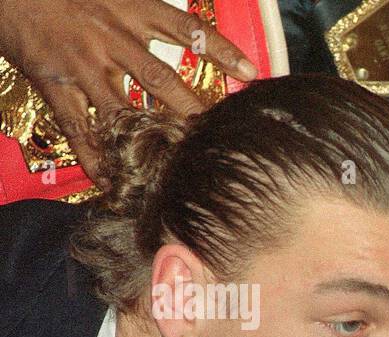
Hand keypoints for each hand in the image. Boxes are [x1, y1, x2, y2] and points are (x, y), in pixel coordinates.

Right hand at [0, 0, 256, 182]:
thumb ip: (151, 16)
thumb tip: (195, 37)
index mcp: (129, 8)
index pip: (185, 29)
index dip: (220, 49)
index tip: (252, 73)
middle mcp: (110, 38)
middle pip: (160, 79)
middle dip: (192, 111)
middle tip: (217, 138)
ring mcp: (82, 65)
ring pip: (123, 111)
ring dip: (148, 142)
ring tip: (174, 171)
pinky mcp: (54, 85)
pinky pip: (78, 130)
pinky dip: (96, 159)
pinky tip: (113, 185)